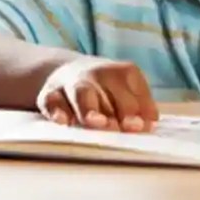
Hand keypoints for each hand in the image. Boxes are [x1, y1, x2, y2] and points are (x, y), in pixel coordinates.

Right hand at [37, 57, 158, 131]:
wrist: (71, 74)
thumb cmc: (110, 93)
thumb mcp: (129, 94)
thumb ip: (141, 108)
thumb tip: (149, 125)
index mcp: (123, 72)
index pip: (134, 87)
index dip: (140, 107)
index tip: (143, 126)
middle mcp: (97, 73)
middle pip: (109, 88)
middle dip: (120, 107)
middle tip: (128, 127)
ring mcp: (72, 83)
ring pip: (81, 93)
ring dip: (89, 108)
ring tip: (96, 123)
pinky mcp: (50, 93)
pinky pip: (52, 101)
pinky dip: (56, 111)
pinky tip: (63, 122)